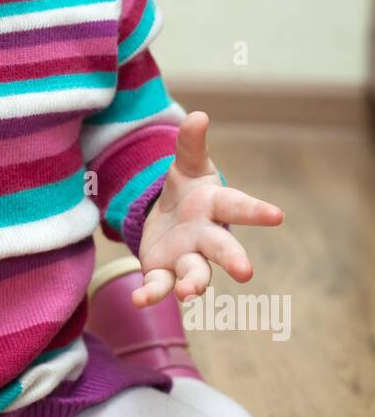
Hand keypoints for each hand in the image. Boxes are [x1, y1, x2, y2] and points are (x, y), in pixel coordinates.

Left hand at [132, 111, 283, 306]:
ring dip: (194, 284)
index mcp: (216, 206)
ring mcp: (187, 258)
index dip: (256, 211)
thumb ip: (191, 144)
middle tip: (245, 273)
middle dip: (233, 259)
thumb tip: (198, 116)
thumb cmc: (188, 190)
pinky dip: (150, 294)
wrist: (167, 219)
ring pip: (195, 273)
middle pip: (221, 248)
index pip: (238, 207)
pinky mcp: (164, 272)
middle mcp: (206, 237)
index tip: (277, 216)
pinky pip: (159, 285)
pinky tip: (138, 300)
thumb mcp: (187, 165)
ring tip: (190, 293)